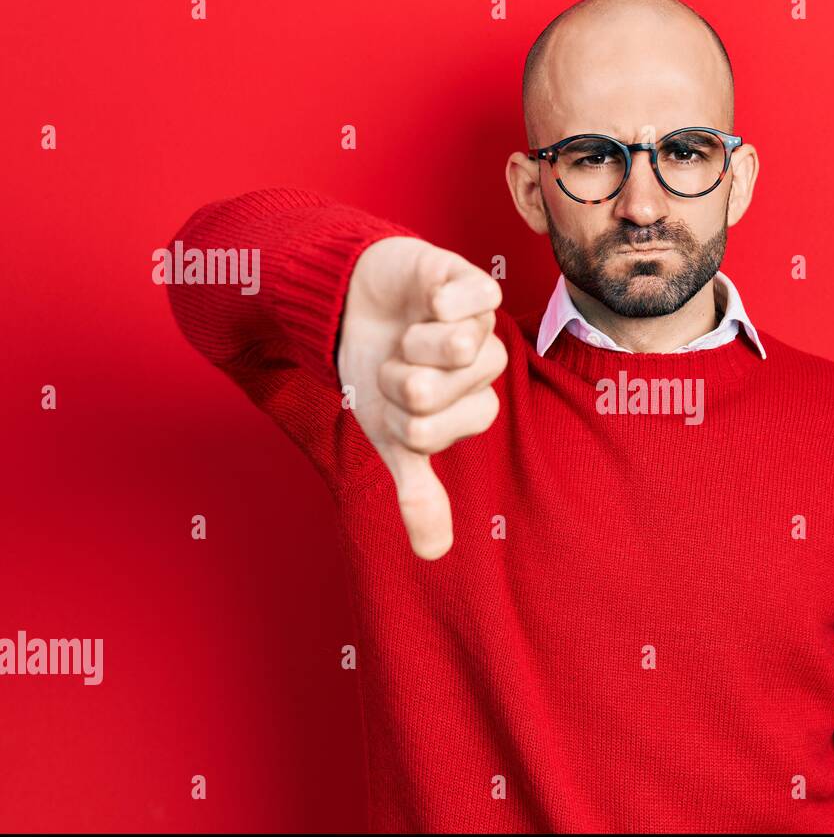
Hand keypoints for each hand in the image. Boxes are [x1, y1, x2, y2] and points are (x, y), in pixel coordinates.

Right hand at [337, 236, 506, 559]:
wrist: (348, 302)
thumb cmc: (374, 370)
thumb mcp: (389, 437)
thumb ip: (418, 491)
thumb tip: (434, 555)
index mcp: (472, 407)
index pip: (435, 432)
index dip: (398, 417)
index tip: (390, 402)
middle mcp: (483, 367)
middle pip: (443, 390)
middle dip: (399, 378)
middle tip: (394, 363)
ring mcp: (481, 324)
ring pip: (458, 346)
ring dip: (411, 342)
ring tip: (404, 332)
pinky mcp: (471, 281)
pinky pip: (474, 297)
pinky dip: (439, 302)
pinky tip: (426, 300)